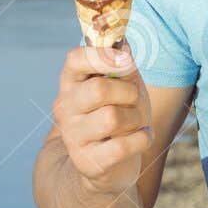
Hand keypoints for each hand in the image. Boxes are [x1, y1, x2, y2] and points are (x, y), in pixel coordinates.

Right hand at [52, 44, 153, 196]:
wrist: (109, 165)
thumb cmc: (120, 115)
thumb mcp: (124, 85)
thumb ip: (123, 62)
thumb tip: (123, 42)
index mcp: (70, 83)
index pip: (75, 59)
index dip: (103, 55)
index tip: (126, 61)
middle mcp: (65, 108)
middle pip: (99, 89)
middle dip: (129, 92)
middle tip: (134, 101)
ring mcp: (73, 137)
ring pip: (113, 117)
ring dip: (136, 118)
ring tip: (135, 123)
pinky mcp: (88, 163)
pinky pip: (124, 145)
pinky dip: (142, 139)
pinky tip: (140, 138)